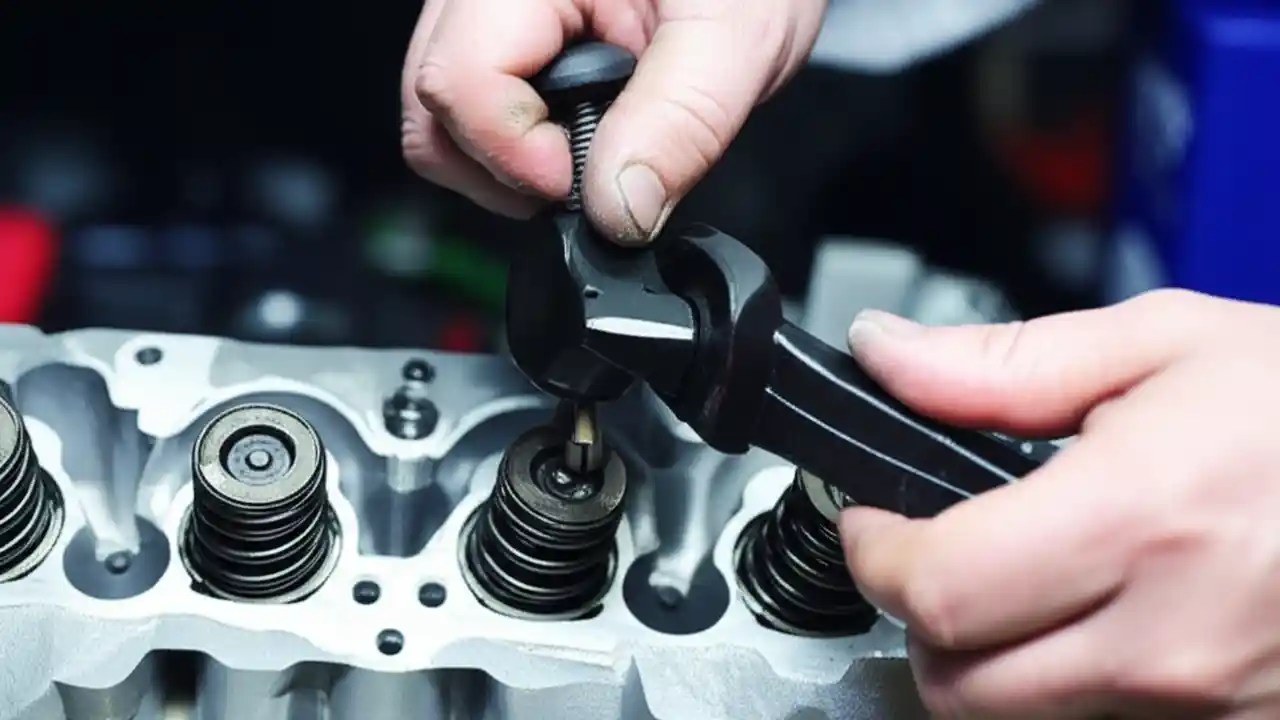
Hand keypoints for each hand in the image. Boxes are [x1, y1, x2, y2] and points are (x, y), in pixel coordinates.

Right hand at [400, 0, 825, 244]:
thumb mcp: (739, 36)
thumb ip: (679, 123)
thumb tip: (619, 212)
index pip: (457, 83)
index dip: (517, 155)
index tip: (581, 182)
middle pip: (430, 111)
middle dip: (503, 171)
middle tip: (586, 176)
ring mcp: (481, 9)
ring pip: (442, 117)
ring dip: (511, 159)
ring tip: (594, 145)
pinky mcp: (499, 32)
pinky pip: (475, 103)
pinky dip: (521, 138)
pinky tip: (583, 124)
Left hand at [841, 289, 1279, 718]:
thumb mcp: (1163, 345)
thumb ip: (1001, 365)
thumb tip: (886, 354)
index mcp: (1139, 521)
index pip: (938, 591)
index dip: (877, 555)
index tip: (875, 523)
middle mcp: (1174, 638)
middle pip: (959, 683)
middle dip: (924, 618)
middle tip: (938, 557)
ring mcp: (1215, 707)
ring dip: (995, 660)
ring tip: (1032, 584)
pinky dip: (1074, 690)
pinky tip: (1104, 623)